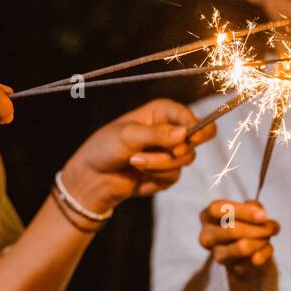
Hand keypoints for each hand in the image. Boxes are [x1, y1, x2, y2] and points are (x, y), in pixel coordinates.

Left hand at [62, 99, 215, 212]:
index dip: (197, 127)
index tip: (192, 138)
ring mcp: (170, 152)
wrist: (93, 177)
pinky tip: (139, 174)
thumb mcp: (128, 135)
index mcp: (162, 112)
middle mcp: (170, 130)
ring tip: (134, 161)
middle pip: (196, 139)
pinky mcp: (168, 172)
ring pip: (185, 160)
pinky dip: (156, 176)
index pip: (190, 116)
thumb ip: (157, 134)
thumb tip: (185, 133)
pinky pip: (175, 176)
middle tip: (173, 152)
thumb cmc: (105, 147)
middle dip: (179, 149)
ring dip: (159, 164)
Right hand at [199, 199, 279, 281]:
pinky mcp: (232, 269)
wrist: (245, 253)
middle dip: (258, 228)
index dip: (242, 211)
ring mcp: (217, 254)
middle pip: (232, 230)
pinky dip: (266, 252)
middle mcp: (207, 236)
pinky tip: (266, 248)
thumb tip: (261, 216)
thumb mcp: (248, 209)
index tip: (263, 215)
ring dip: (262, 240)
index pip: (217, 209)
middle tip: (271, 227)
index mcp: (207, 216)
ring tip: (267, 237)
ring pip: (243, 247)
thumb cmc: (243, 223)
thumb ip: (254, 206)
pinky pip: (255, 259)